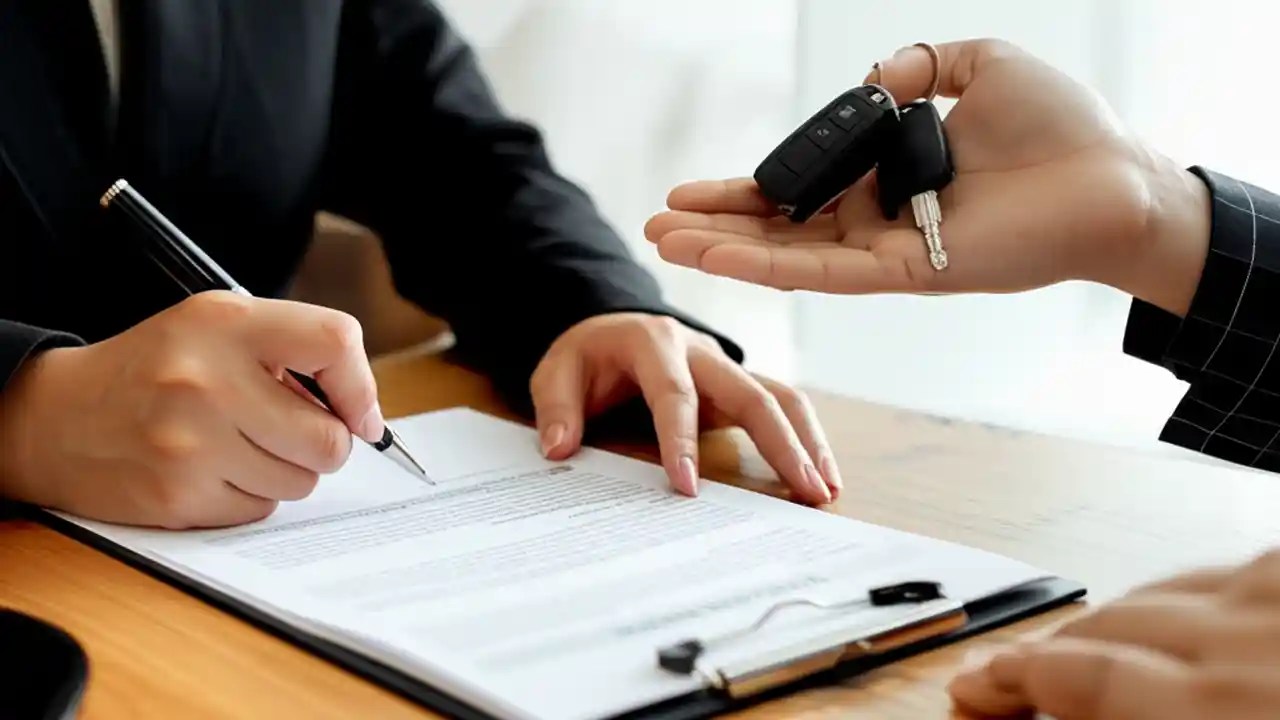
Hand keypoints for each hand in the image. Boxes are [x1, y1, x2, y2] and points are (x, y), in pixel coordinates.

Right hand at [0, 291, 383, 528]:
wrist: (57, 418)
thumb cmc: (157, 370)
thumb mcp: (216, 327)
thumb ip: (293, 350)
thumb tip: (366, 417)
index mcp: (225, 323)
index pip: (334, 342)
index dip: (361, 386)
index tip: (359, 413)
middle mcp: (207, 379)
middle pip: (329, 438)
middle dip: (324, 444)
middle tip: (291, 434)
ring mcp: (190, 443)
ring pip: (301, 482)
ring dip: (285, 473)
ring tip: (240, 446)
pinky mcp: (177, 497)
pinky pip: (260, 510)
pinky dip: (249, 498)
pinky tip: (212, 471)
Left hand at [528, 312, 839, 503]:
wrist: (611, 328)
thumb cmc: (588, 356)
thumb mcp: (556, 371)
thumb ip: (557, 407)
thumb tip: (559, 448)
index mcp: (652, 342)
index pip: (673, 394)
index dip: (680, 441)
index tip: (687, 488)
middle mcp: (701, 351)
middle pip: (751, 392)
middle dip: (779, 443)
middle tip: (802, 491)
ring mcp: (727, 367)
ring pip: (781, 396)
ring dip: (807, 442)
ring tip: (825, 490)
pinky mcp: (740, 386)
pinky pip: (783, 406)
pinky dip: (805, 439)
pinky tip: (819, 477)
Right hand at [645, 39, 1211, 316]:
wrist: (1116, 177)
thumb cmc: (1062, 127)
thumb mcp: (978, 64)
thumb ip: (918, 65)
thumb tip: (868, 81)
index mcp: (890, 177)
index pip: (801, 189)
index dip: (745, 190)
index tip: (693, 189)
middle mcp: (881, 219)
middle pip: (780, 229)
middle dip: (716, 226)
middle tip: (658, 223)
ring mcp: (889, 250)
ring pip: (789, 256)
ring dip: (724, 250)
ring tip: (666, 241)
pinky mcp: (907, 272)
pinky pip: (824, 272)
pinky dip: (767, 266)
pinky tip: (718, 256)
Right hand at [949, 549, 1279, 718]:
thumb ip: (1127, 718)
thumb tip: (1059, 713)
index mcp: (1215, 706)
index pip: (1080, 676)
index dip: (1016, 678)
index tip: (978, 685)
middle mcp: (1243, 637)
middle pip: (1113, 623)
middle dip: (1051, 645)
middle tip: (1008, 668)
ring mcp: (1276, 593)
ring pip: (1165, 587)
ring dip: (1115, 614)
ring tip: (1083, 635)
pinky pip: (1227, 568)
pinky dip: (1190, 590)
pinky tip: (1186, 606)